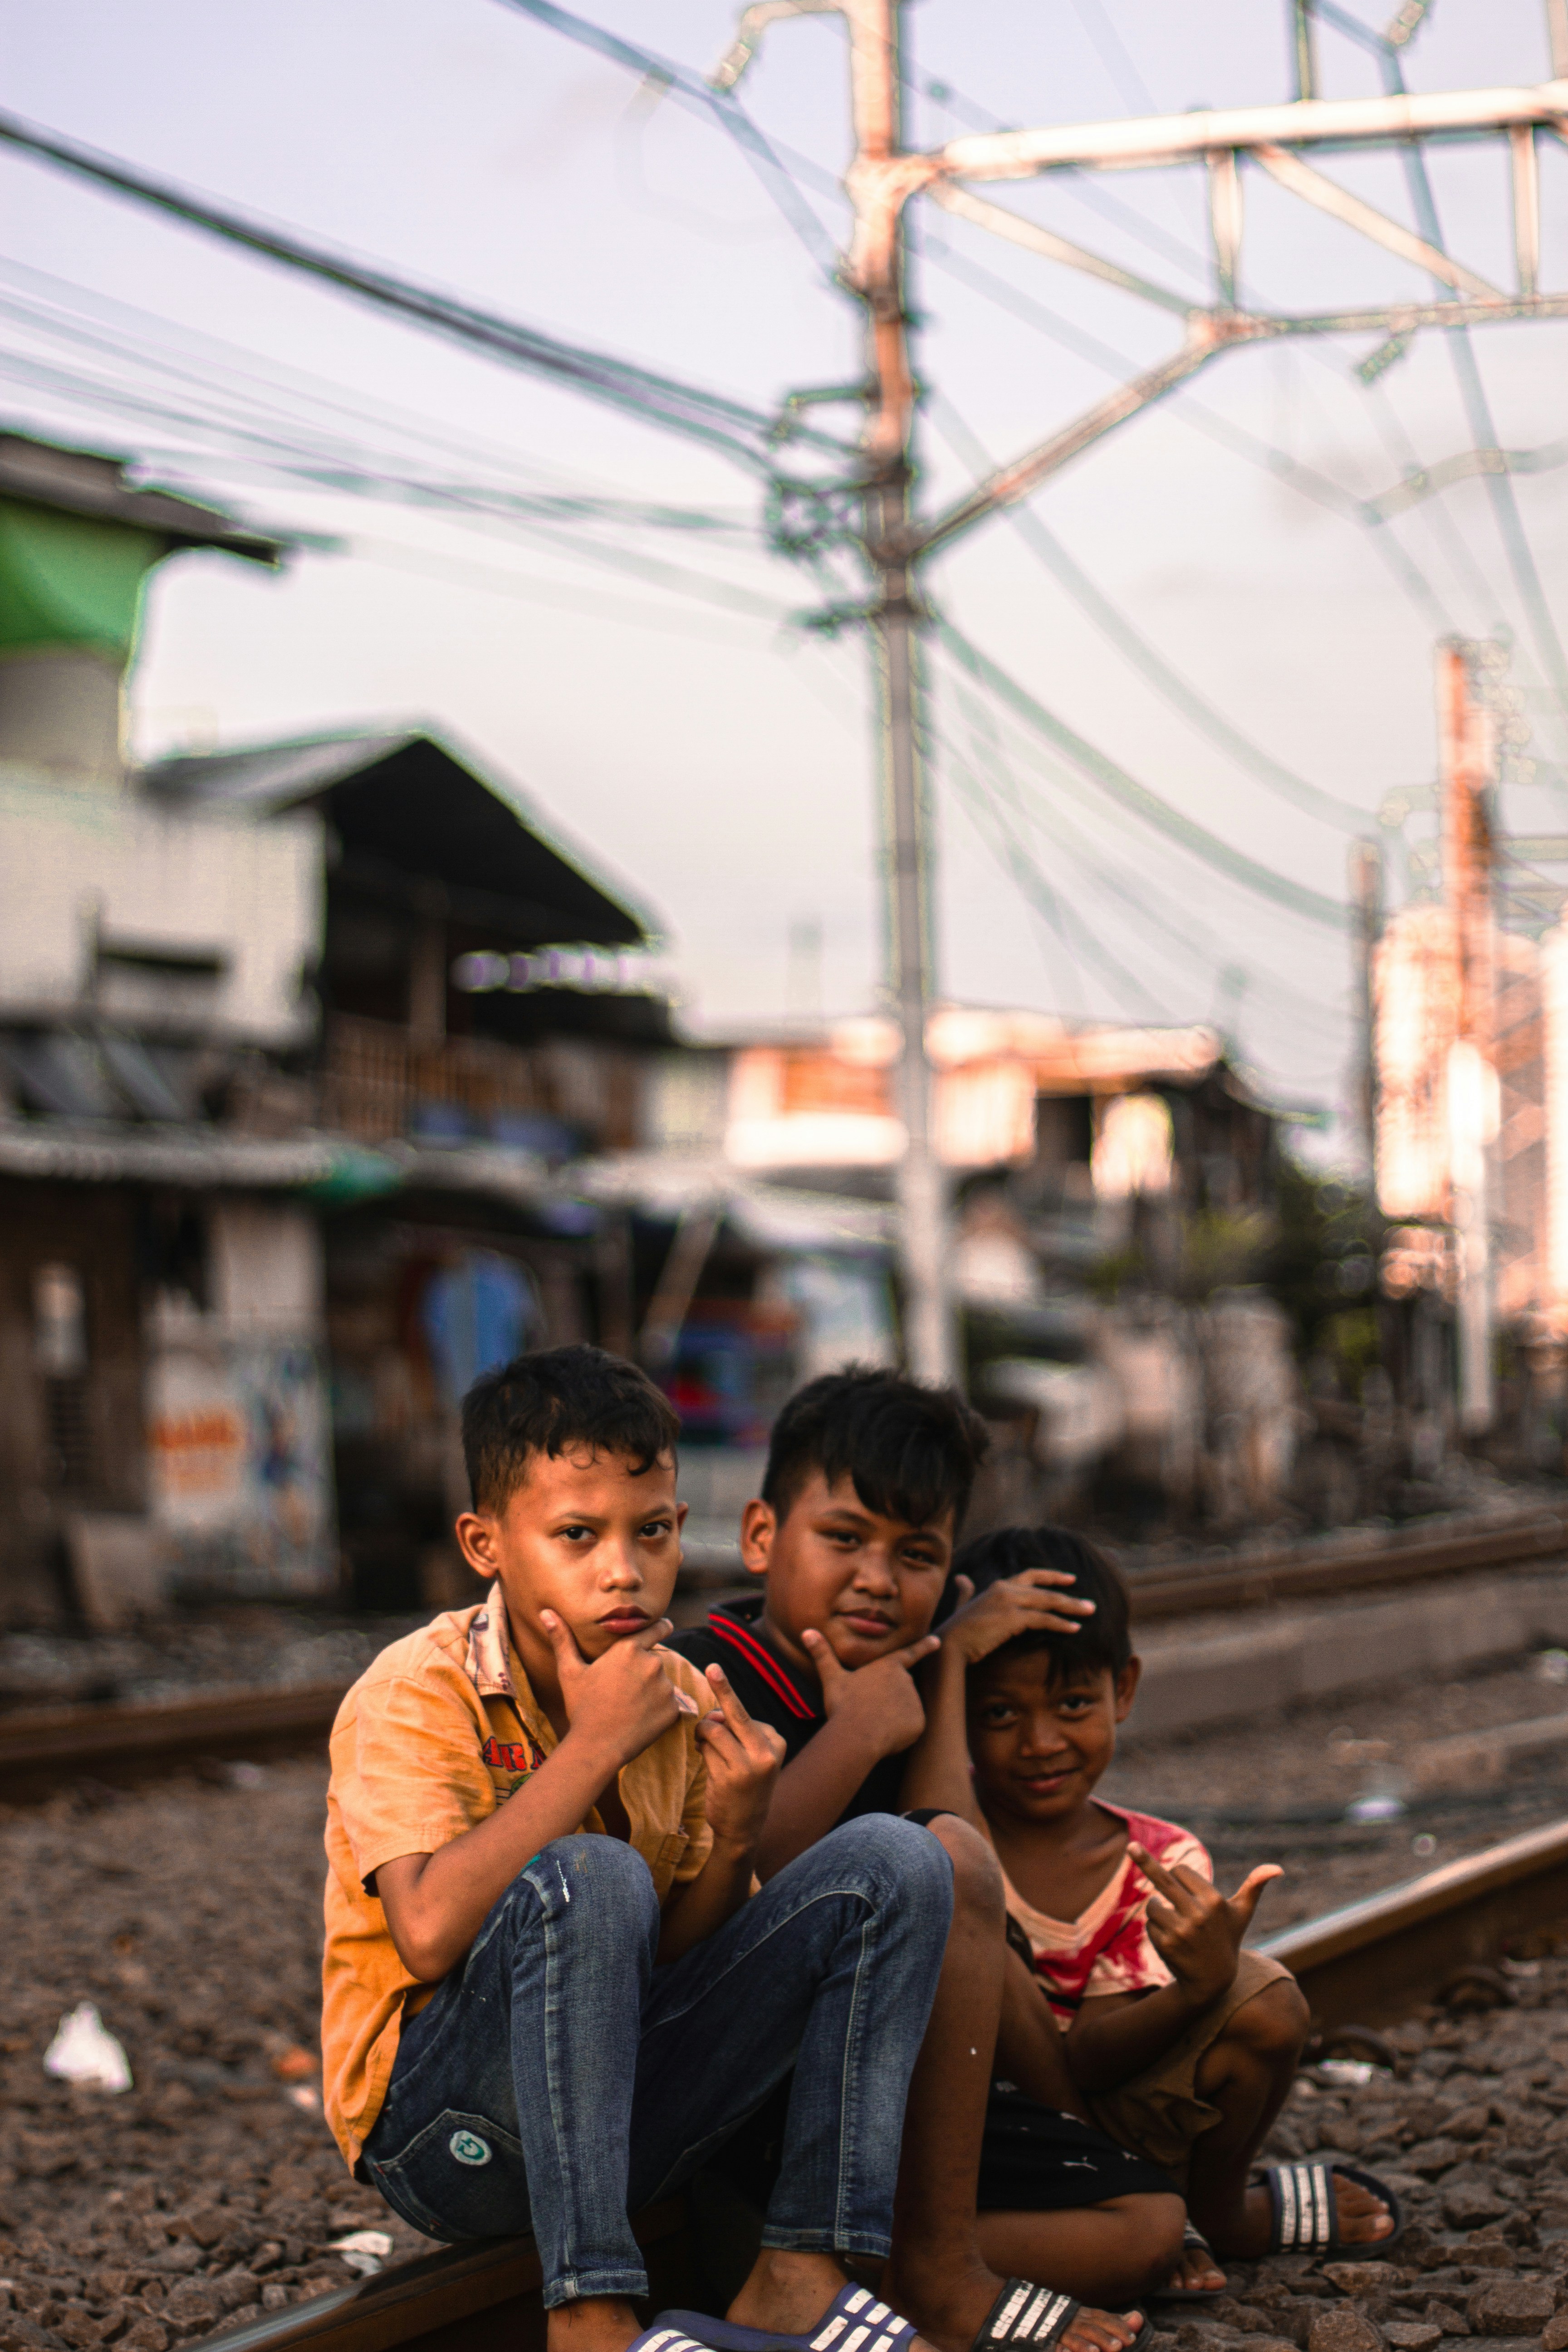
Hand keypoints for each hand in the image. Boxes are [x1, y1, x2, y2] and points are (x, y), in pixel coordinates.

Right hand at [540, 1612, 693, 1769]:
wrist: (596, 1747)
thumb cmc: (582, 1707)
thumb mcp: (570, 1671)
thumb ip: (562, 1639)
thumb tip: (545, 1612)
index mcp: (629, 1649)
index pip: (654, 1630)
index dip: (661, 1627)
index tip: (666, 1625)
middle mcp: (652, 1663)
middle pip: (654, 1661)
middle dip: (644, 1671)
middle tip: (624, 1691)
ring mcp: (665, 1687)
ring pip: (662, 1683)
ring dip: (652, 1691)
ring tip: (629, 1707)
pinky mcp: (673, 1709)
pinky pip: (670, 1704)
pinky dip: (659, 1710)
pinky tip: (640, 1719)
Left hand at [696, 1664, 785, 1851]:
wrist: (743, 1830)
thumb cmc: (744, 1784)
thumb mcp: (751, 1755)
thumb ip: (735, 1731)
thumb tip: (711, 1715)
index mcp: (777, 1742)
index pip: (744, 1715)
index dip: (726, 1716)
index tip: (728, 1733)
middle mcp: (767, 1752)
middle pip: (736, 1713)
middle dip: (723, 1687)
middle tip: (713, 1667)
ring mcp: (749, 1766)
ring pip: (713, 1730)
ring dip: (702, 1734)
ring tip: (704, 1746)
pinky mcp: (730, 1778)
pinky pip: (706, 1748)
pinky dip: (701, 1748)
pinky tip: (707, 1761)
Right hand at [801, 1625, 938, 1756]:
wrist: (856, 1735)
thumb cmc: (843, 1705)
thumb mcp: (832, 1678)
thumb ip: (822, 1654)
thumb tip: (806, 1631)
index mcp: (888, 1666)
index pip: (910, 1653)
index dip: (924, 1647)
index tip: (938, 1641)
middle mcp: (906, 1680)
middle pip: (900, 1689)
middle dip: (888, 1700)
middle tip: (867, 1711)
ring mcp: (914, 1701)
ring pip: (904, 1710)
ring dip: (892, 1716)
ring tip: (872, 1723)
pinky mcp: (919, 1722)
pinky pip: (910, 1728)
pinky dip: (900, 1733)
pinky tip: (884, 1736)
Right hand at [940, 1569, 1094, 1665]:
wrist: (952, 1643)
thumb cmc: (957, 1628)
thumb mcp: (963, 1604)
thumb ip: (966, 1591)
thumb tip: (961, 1578)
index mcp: (998, 1586)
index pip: (1030, 1575)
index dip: (1051, 1576)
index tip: (1070, 1578)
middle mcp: (1006, 1589)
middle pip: (1045, 1589)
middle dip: (1069, 1596)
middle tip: (1090, 1604)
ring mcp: (1010, 1601)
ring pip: (1048, 1602)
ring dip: (1072, 1607)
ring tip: (1089, 1612)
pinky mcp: (1013, 1617)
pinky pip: (1044, 1619)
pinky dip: (1061, 1623)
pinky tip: (1075, 1628)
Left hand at [1129, 1842, 1282, 2008]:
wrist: (1213, 1982)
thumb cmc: (1227, 1940)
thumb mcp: (1242, 1913)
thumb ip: (1254, 1887)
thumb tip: (1278, 1868)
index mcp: (1213, 1900)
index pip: (1180, 1870)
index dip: (1180, 1877)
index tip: (1187, 1889)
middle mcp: (1197, 1914)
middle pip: (1162, 1879)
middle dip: (1143, 1860)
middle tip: (1130, 1846)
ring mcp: (1181, 1930)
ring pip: (1152, 1905)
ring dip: (1158, 1911)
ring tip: (1177, 1926)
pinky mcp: (1166, 1944)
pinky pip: (1149, 1924)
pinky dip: (1156, 1930)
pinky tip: (1172, 1941)